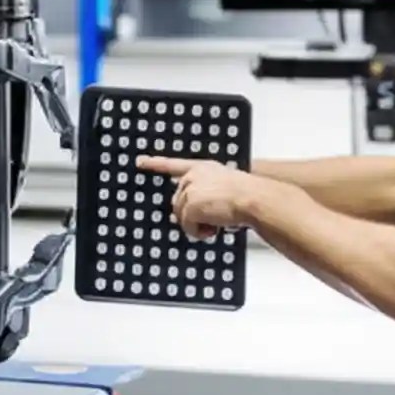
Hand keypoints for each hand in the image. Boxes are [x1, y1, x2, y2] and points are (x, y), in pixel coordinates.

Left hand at [136, 156, 262, 239]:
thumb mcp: (224, 187)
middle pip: (179, 202)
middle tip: (215, 218)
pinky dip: (200, 232)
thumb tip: (190, 215)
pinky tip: (214, 227)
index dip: (156, 163)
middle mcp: (193, 176)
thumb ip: (204, 194)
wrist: (253, 198)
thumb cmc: (247, 194)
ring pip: (183, 217)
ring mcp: (189, 190)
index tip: (140, 162)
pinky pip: (188, 227)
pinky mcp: (189, 206)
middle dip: (193, 215)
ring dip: (199, 225)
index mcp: (202, 168)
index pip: (174, 164)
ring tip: (219, 221)